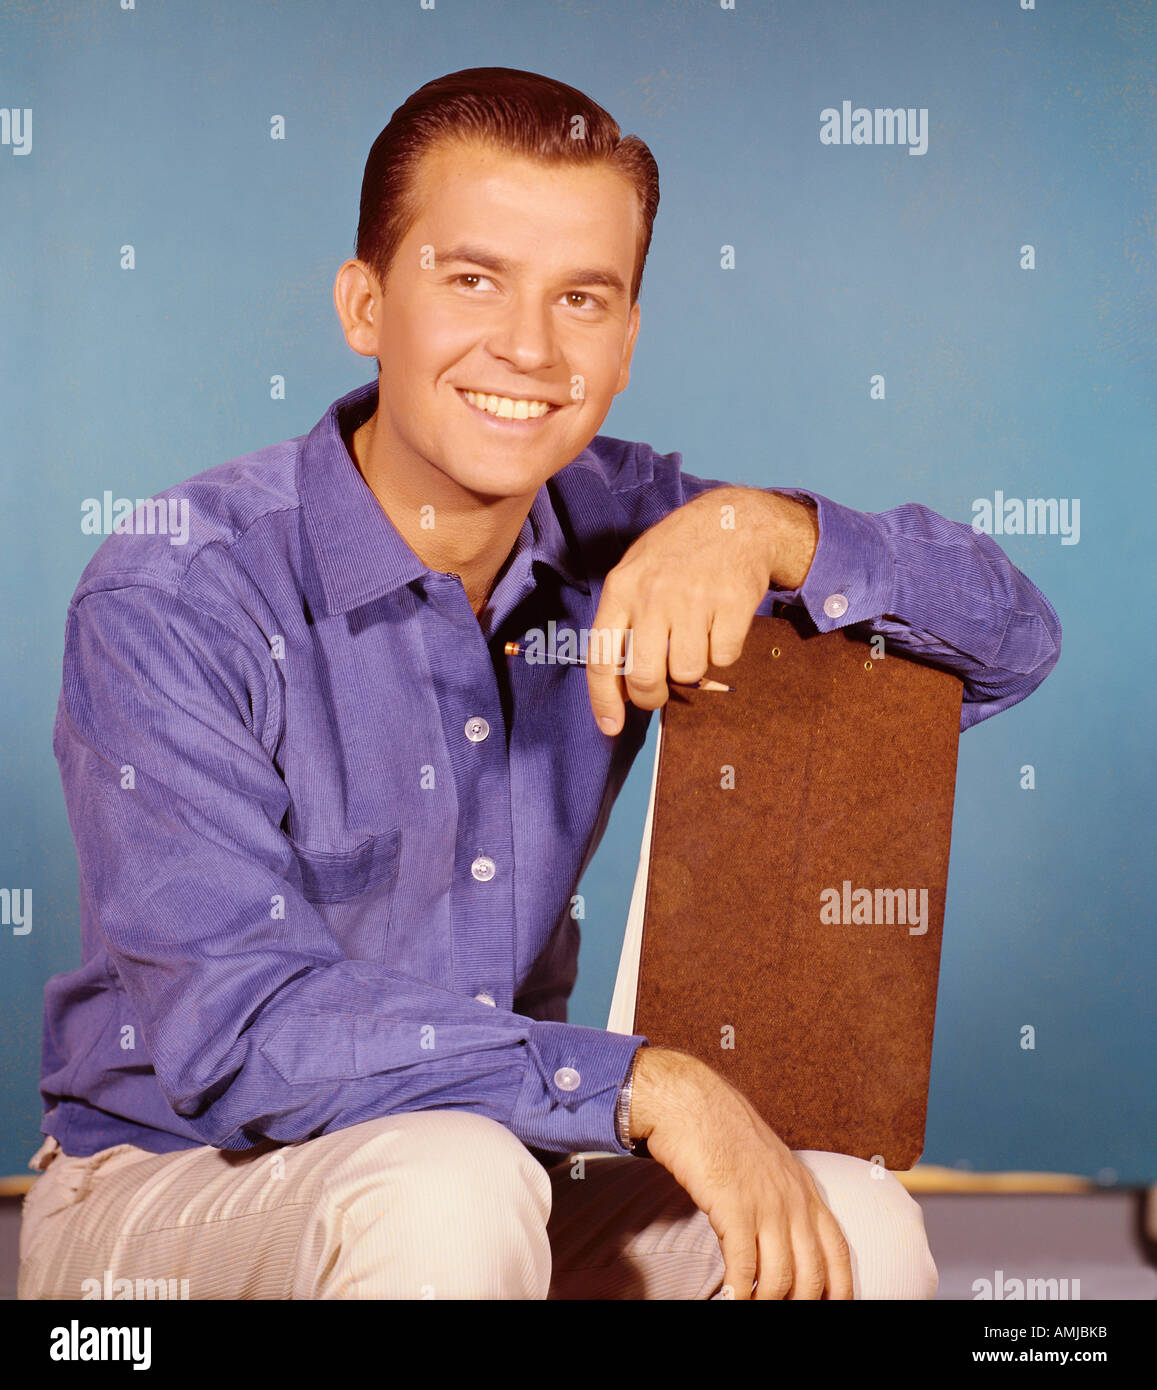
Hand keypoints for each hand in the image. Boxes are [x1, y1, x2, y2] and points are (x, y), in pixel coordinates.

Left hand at [586, 488, 817, 734]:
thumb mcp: (637, 573)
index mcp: (622, 588)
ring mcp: (694, 599)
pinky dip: (724, 651)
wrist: (734, 519)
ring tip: (695, 638)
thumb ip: (624, 622)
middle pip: (644, 677)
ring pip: (688, 672)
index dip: (604, 700)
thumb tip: (621, 684)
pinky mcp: (733, 603)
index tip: (611, 727)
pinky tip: (720, 624)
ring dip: (693, 668)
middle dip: (652, 696)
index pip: (602, 657)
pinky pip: (724, 657)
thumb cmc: (679, 553)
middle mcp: (654, 595)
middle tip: (660, 691)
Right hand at [629, 1046, 853, 1299]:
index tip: (833, 1307)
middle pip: (812, 1277)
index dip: (840, 1290)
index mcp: (806, 1191)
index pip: (838, 1254)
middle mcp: (793, 1201)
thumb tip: (785, 1238)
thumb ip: (785, 1198)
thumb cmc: (724, 1132)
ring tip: (748, 1305)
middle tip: (778, 1310)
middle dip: (798, 1303)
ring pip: (780, 1279)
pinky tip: (728, 1298)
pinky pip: (743, 1266)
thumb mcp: (771, 1164)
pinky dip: (738, 1292)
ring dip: (764, 1303)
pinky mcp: (733, 1207)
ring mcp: (766, 1205)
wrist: (691, 1101)